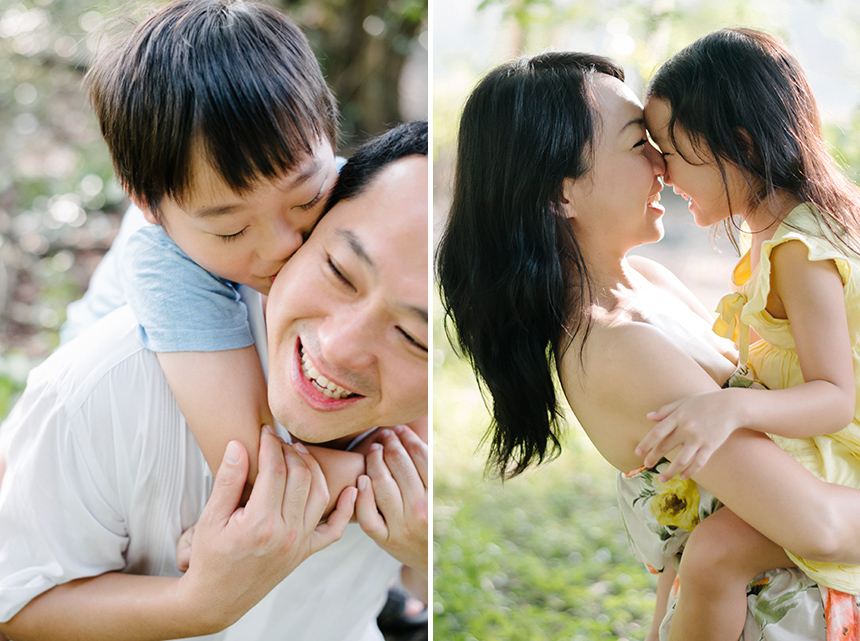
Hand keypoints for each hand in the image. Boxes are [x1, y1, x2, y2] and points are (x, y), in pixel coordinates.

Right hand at [177, 428, 356, 626]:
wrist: (217, 598)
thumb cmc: (210, 558)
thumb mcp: (210, 519)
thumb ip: (228, 481)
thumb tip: (238, 445)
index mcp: (260, 523)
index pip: (275, 470)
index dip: (271, 445)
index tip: (266, 432)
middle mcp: (286, 533)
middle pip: (300, 477)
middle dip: (290, 451)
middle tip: (279, 441)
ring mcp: (300, 543)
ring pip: (320, 494)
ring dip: (314, 468)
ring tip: (299, 452)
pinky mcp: (306, 552)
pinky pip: (334, 529)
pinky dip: (346, 509)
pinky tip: (352, 489)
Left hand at [356, 425, 427, 576]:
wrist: (428, 558)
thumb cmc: (431, 518)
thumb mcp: (437, 495)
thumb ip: (427, 468)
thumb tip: (409, 432)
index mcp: (437, 496)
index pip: (421, 457)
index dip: (407, 438)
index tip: (398, 429)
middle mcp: (421, 511)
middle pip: (400, 467)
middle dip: (390, 445)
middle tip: (383, 435)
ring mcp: (401, 526)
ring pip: (382, 486)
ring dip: (374, 462)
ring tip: (374, 450)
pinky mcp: (385, 539)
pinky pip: (368, 516)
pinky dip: (363, 497)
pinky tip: (361, 480)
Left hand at [635, 390, 744, 480]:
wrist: (732, 406)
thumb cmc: (705, 402)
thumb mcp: (684, 402)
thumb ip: (665, 410)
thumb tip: (648, 417)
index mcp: (677, 417)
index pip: (656, 433)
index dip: (646, 444)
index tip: (637, 452)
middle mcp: (686, 429)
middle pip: (665, 447)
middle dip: (653, 457)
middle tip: (647, 465)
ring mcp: (698, 439)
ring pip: (680, 460)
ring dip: (669, 471)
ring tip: (662, 478)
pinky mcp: (710, 446)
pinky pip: (698, 463)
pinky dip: (689, 471)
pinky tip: (683, 476)